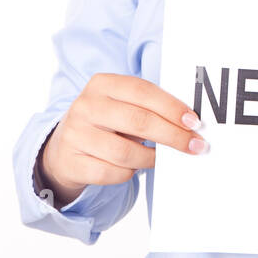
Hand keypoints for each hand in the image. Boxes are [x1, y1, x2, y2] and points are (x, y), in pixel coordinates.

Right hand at [40, 72, 207, 204]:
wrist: (63, 149)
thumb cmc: (105, 124)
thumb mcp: (121, 105)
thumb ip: (149, 108)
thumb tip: (189, 125)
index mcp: (101, 84)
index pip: (143, 91)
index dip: (171, 107)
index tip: (194, 122)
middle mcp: (85, 106)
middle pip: (139, 121)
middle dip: (173, 136)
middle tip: (195, 146)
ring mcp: (75, 135)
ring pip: (126, 152)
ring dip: (151, 158)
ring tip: (159, 159)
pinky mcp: (72, 163)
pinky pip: (111, 173)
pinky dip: (128, 173)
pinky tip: (133, 167)